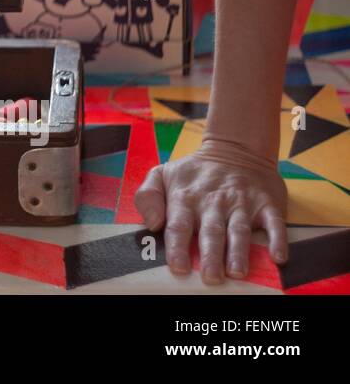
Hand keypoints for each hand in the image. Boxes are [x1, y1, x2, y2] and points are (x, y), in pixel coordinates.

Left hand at [134, 138, 287, 284]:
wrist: (235, 148)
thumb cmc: (194, 172)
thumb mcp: (162, 174)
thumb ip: (147, 197)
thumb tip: (152, 223)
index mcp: (185, 198)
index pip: (179, 225)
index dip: (178, 247)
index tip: (178, 267)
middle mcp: (213, 202)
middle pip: (211, 232)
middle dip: (210, 256)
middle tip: (211, 278)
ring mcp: (241, 203)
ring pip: (239, 229)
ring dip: (239, 252)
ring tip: (237, 272)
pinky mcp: (267, 204)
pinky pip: (274, 223)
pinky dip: (277, 240)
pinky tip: (278, 257)